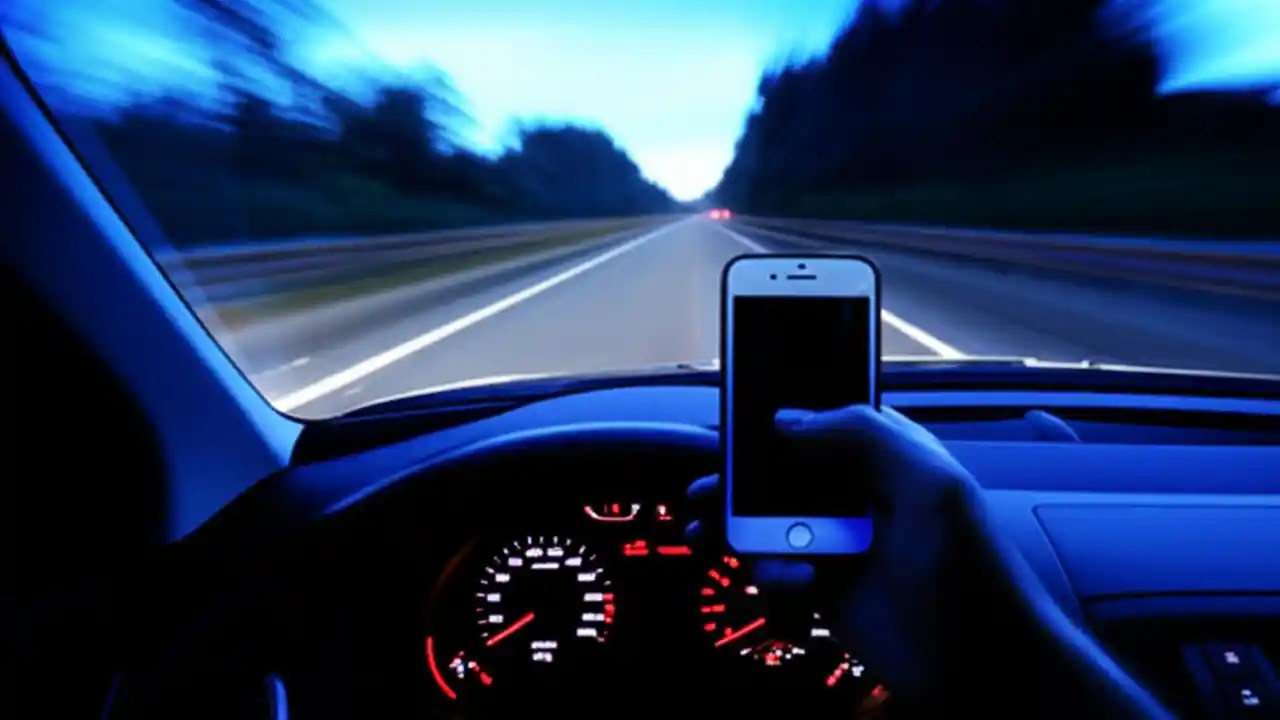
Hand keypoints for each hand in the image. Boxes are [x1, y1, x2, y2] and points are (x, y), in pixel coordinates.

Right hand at [686, 405, 982, 702]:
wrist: (981, 670)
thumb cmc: (976, 576)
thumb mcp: (932, 486)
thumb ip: (866, 435)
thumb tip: (790, 419)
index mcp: (890, 453)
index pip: (821, 419)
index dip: (777, 419)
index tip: (736, 430)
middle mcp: (860, 491)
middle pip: (781, 470)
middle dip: (740, 477)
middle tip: (708, 490)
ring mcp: (840, 540)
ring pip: (768, 520)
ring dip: (739, 527)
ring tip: (715, 533)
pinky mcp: (826, 585)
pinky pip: (775, 568)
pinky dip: (770, 574)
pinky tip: (795, 583)